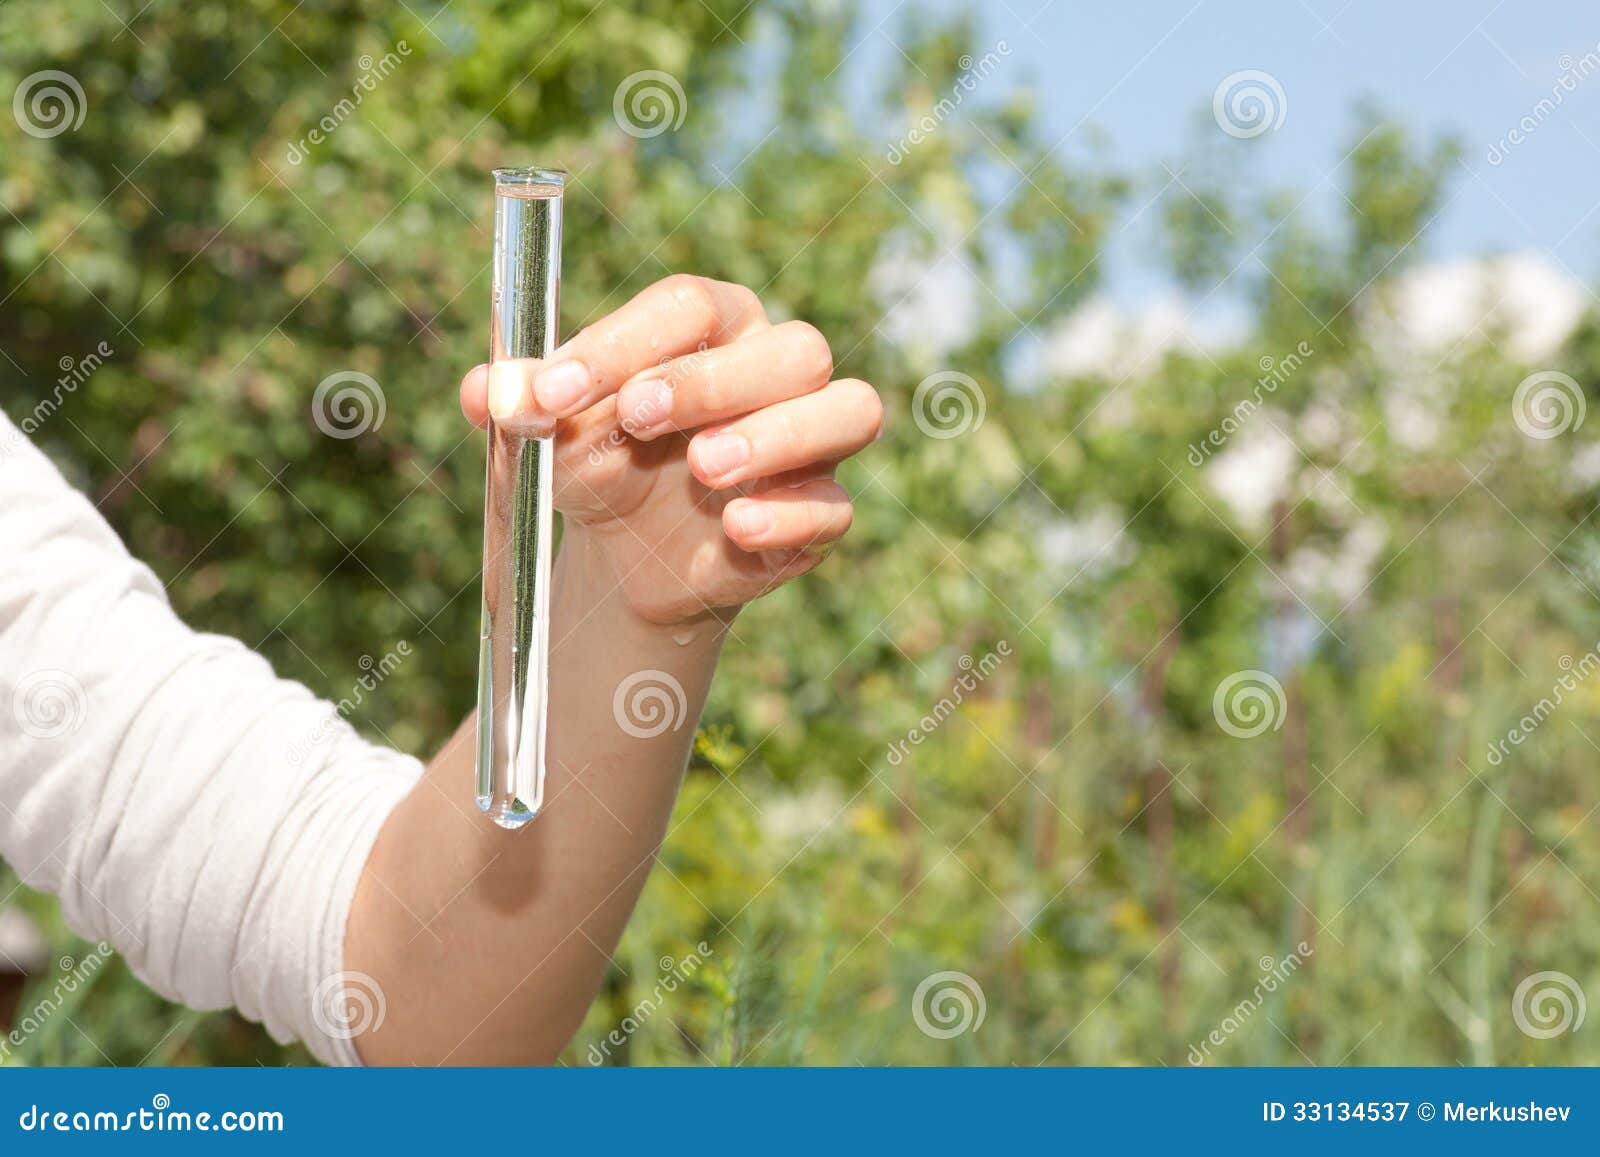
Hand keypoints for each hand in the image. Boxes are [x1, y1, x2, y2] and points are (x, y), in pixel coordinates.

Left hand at [459, 274, 881, 625]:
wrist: (628, 559)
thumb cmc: (600, 465)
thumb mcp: (550, 435)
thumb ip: (521, 405)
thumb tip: (490, 390)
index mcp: (714, 325)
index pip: (690, 306)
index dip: (624, 342)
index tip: (552, 393)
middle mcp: (779, 370)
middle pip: (792, 347)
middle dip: (713, 381)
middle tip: (636, 417)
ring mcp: (813, 441)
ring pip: (849, 409)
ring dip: (779, 435)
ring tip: (706, 467)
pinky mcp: (821, 512)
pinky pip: (836, 507)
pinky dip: (790, 515)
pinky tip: (734, 527)